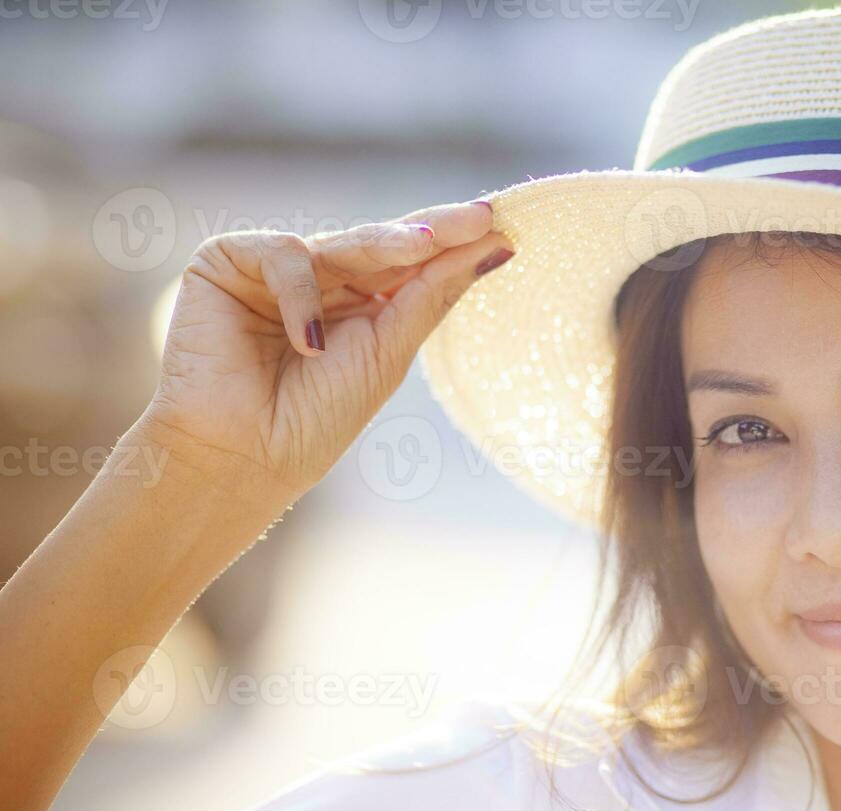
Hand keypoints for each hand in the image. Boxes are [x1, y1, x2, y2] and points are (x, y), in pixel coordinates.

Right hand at [138, 197, 511, 504]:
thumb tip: (495, 247)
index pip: (411, 266)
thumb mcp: (389, 351)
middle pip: (385, 243)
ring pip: (343, 241)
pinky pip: (283, 254)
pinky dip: (300, 294)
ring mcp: (274, 272)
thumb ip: (431, 294)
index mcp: (360, 307)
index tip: (504, 226)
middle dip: (436, 229)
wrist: (243, 455)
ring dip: (386, 243)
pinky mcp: (226, 264)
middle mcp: (321, 283)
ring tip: (425, 245)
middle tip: (483, 215)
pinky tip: (305, 343)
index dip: (454, 244)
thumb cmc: (316, 417)